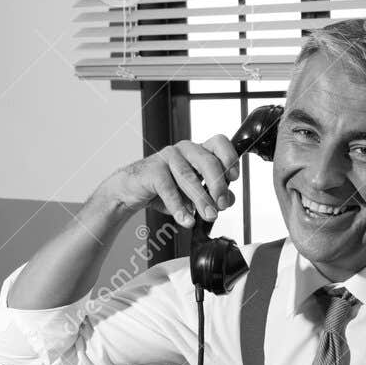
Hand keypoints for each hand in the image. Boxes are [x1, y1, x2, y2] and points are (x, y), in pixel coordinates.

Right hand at [102, 134, 239, 228]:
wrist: (131, 191)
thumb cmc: (164, 188)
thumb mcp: (192, 194)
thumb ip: (212, 195)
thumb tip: (228, 200)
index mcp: (198, 151)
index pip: (218, 144)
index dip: (229, 157)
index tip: (234, 178)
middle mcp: (184, 150)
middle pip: (207, 161)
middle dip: (218, 185)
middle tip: (222, 205)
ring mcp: (167, 157)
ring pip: (188, 177)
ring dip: (201, 199)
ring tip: (209, 216)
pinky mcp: (152, 170)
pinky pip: (168, 189)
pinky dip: (179, 207)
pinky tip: (186, 219)